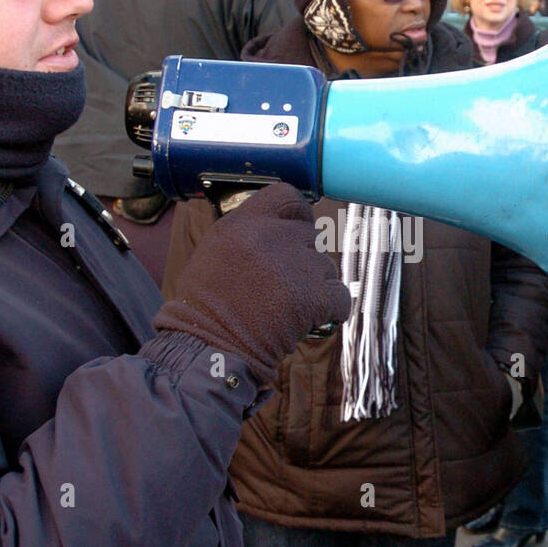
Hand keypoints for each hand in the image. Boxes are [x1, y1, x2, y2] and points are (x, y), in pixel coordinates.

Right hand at [153, 184, 350, 385]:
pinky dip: (330, 310)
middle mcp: (269, 237)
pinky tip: (308, 321)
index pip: (288, 196)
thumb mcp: (215, 252)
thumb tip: (281, 227)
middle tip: (283, 286)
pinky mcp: (314, 296)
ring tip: (286, 309)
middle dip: (303, 260)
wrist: (209, 350)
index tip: (296, 231)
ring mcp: (295, 265)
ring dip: (314, 287)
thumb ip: (249, 233)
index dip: (298, 214)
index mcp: (241, 223)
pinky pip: (340, 296)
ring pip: (326, 266)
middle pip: (310, 235)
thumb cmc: (207, 308)